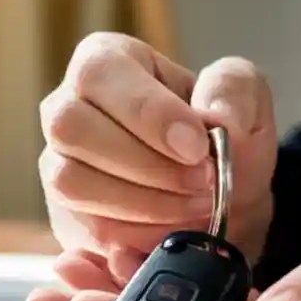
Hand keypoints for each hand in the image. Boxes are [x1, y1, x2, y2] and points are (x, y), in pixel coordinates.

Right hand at [28, 33, 276, 300]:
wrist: (212, 198)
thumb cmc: (217, 139)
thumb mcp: (243, 99)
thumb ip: (234, 92)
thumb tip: (216, 118)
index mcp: (105, 63)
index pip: (100, 74)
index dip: (146, 112)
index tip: (196, 146)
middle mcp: (66, 110)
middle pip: (71, 127)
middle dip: (145, 164)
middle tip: (202, 182)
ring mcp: (57, 165)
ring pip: (70, 182)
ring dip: (141, 203)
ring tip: (194, 207)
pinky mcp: (65, 217)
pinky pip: (82, 230)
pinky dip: (135, 237)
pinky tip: (172, 231)